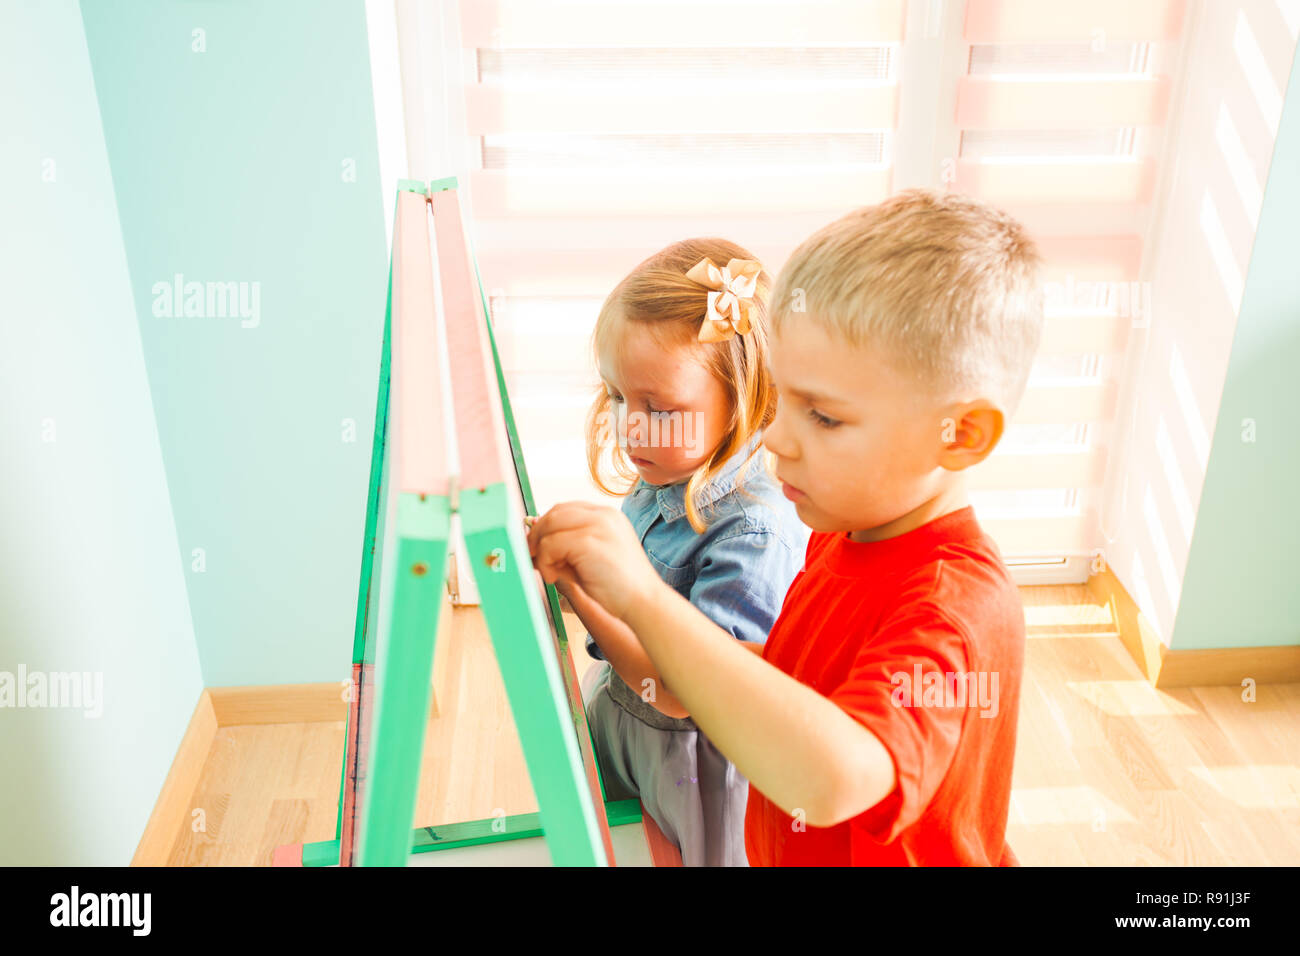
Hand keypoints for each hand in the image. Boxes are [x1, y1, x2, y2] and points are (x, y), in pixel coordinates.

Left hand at [526, 501, 660, 622]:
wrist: (644, 603)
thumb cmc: (619, 587)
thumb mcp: (589, 560)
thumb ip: (565, 548)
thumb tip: (531, 545)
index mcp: (607, 516)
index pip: (566, 509)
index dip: (545, 526)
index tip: (536, 547)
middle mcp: (603, 515)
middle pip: (554, 513)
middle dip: (537, 536)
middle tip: (534, 560)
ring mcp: (597, 525)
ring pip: (549, 525)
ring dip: (540, 551)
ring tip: (550, 572)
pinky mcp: (589, 541)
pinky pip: (551, 544)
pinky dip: (544, 562)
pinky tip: (555, 577)